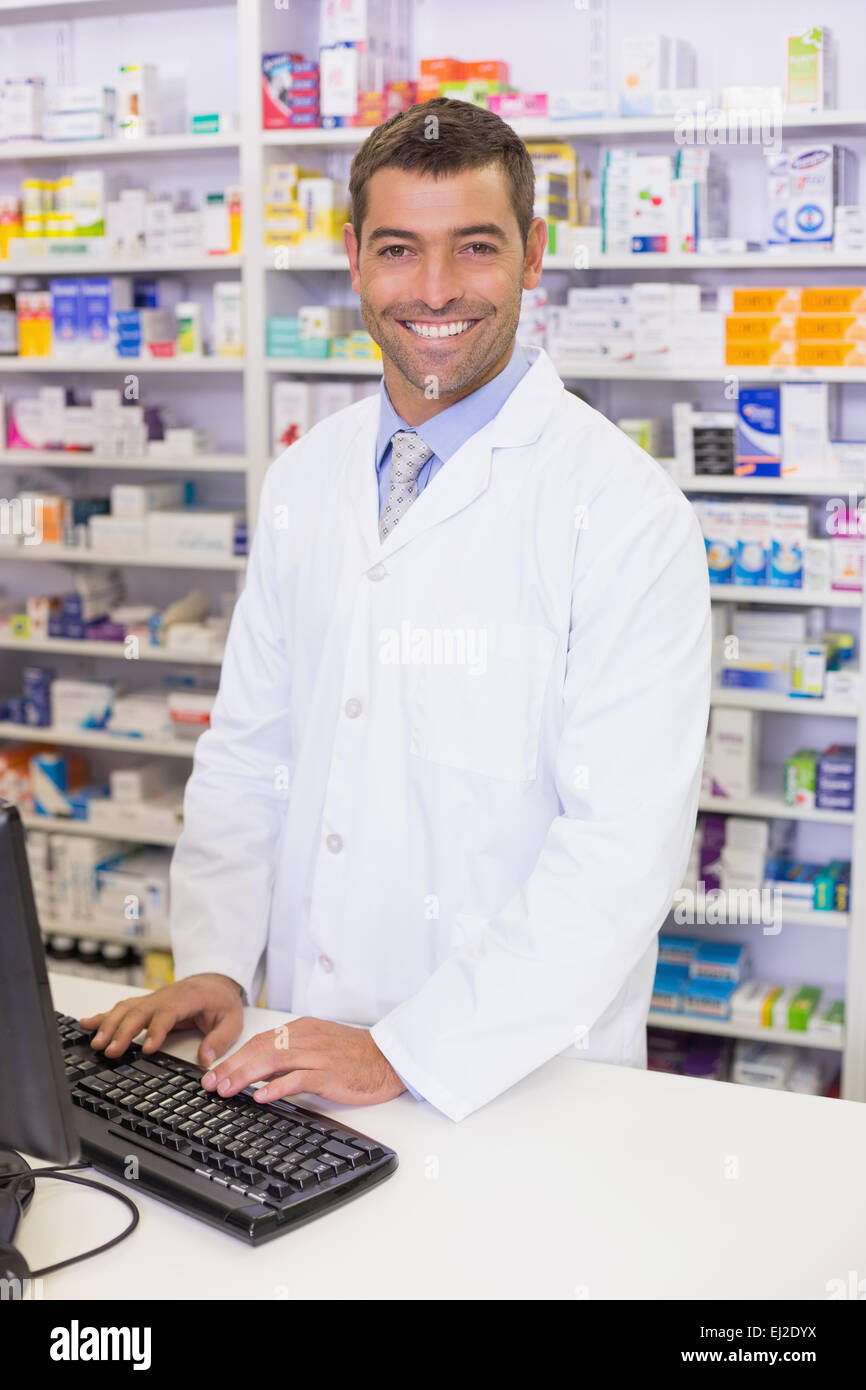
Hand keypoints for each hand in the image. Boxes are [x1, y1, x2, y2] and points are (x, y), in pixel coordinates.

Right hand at [79, 973, 243, 1068]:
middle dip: (123, 1031)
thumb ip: (219, 1040)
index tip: (147, 1049)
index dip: (156, 1030)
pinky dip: (102, 1015)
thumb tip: (205, 1060)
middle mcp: (165, 996)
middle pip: (140, 1011)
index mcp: (188, 998)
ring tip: (96, 1044)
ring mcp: (153, 998)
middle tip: (111, 1051)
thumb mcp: (232, 1020)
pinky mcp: (145, 1003)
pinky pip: (121, 1008)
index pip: (168, 1013)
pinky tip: (85, 1024)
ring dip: (109, 1025)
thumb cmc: (222, 1000)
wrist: (216, 980)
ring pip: (126, 1008)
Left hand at [200, 1016, 405, 1107]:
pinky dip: (276, 1086)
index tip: (214, 1073)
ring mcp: (318, 1055)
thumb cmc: (355, 1056)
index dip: (234, 1057)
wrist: (389, 1058)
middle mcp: (306, 1038)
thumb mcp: (319, 1047)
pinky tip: (261, 1096)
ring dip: (245, 1075)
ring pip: (273, 1060)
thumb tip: (258, 1073)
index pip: (260, 1041)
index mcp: (302, 1030)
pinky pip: (298, 1078)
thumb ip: (291, 1056)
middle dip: (231, 1066)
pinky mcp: (330, 1073)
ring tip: (226, 1090)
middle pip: (260, 1049)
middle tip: (210, 1084)